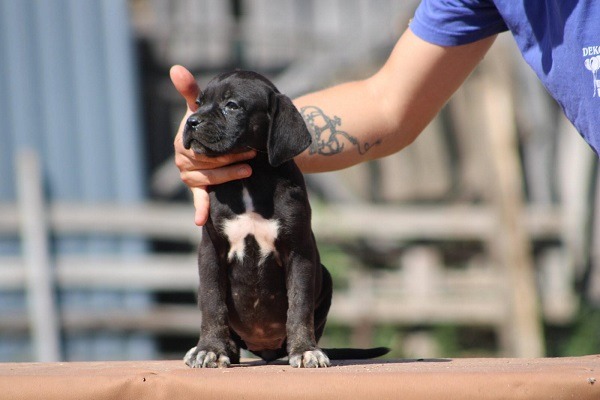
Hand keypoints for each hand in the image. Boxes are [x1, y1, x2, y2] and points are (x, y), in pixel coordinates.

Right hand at [170, 65, 255, 225]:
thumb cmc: (209, 123)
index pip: (203, 149)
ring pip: (208, 180)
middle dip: (230, 159)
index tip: (245, 144)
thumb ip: (190, 91)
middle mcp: (183, 160)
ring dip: (227, 177)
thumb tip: (175, 68)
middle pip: (207, 164)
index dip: (224, 148)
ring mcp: (189, 176)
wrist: (217, 139)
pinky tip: (201, 220)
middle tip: (253, 154)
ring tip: (248, 170)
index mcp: (183, 142)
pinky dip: (199, 209)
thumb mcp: (200, 108)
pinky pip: (197, 200)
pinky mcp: (197, 189)